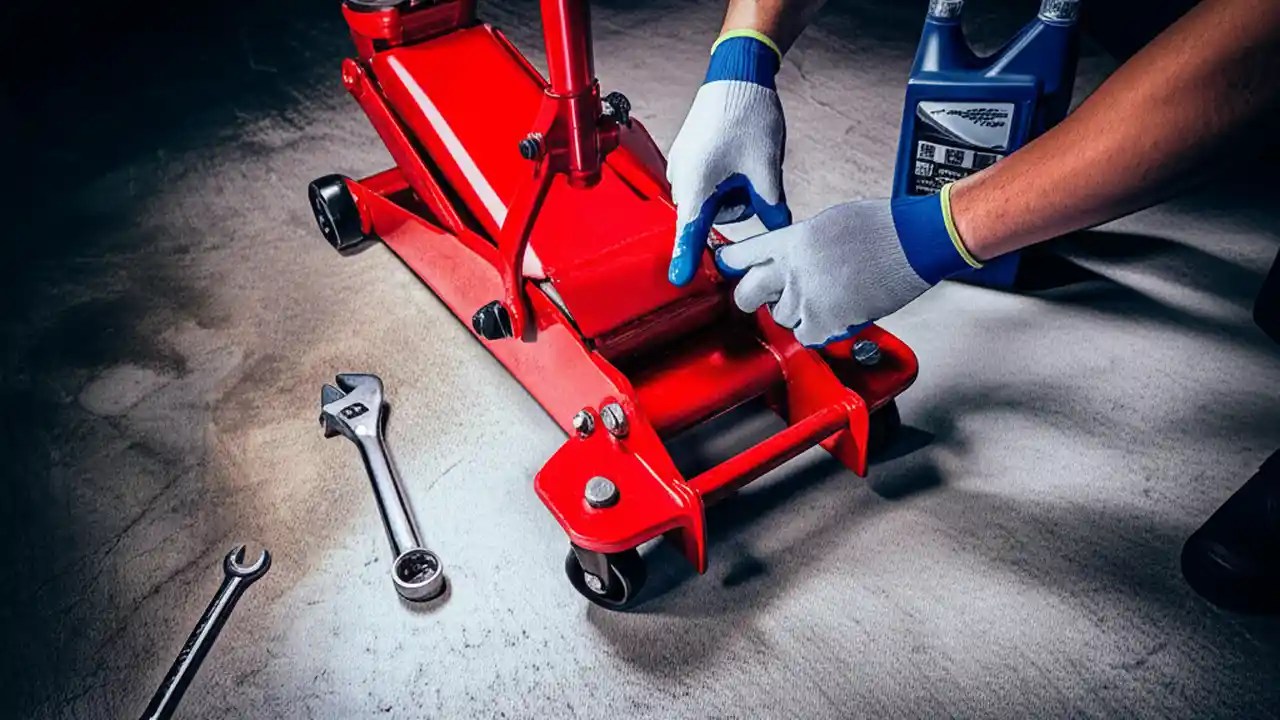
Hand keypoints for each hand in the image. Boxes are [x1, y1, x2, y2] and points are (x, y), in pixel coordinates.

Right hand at [667, 32, 792, 285]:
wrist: (736, 74)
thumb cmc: (747, 115)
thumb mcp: (766, 169)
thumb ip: (772, 208)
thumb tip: (780, 233)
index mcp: (698, 186)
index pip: (691, 233)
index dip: (687, 259)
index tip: (680, 279)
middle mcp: (683, 179)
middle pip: (710, 216)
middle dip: (736, 204)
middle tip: (753, 174)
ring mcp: (682, 166)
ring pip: (712, 199)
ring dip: (732, 190)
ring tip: (745, 159)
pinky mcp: (687, 157)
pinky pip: (707, 182)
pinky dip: (724, 177)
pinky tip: (736, 153)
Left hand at [715, 187, 984, 346]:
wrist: (913, 242)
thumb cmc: (882, 227)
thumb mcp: (828, 222)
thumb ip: (800, 242)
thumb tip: (789, 254)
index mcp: (790, 240)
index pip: (740, 256)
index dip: (730, 265)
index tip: (726, 270)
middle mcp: (791, 269)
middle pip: (746, 295)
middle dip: (753, 298)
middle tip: (768, 297)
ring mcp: (806, 298)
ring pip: (779, 319)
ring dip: (794, 314)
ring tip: (822, 300)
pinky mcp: (825, 322)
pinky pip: (805, 337)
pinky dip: (817, 332)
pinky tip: (834, 316)